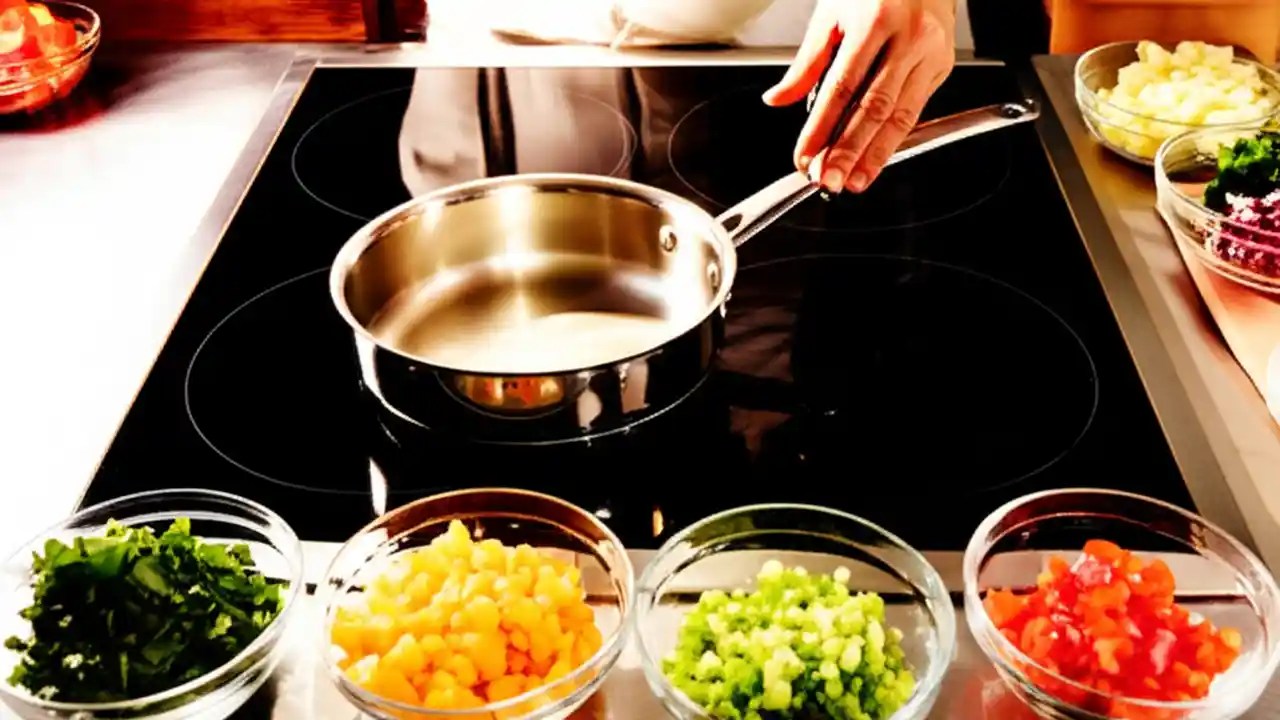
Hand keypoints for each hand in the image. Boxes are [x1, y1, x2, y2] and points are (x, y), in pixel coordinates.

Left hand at [762, 0, 955, 193]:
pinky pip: (915, 111)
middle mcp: (907, 38)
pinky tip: (876, 160)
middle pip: (873, 107)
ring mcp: (930, 53)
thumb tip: (777, 99)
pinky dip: (893, 140)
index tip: (805, 156)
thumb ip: (806, 63)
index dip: (821, 127)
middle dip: (848, 151)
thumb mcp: (831, 14)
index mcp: (874, 20)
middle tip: (828, 180)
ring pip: (900, 115)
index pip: (841, 87)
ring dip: (874, 155)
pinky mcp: (942, 66)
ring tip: (853, 181)